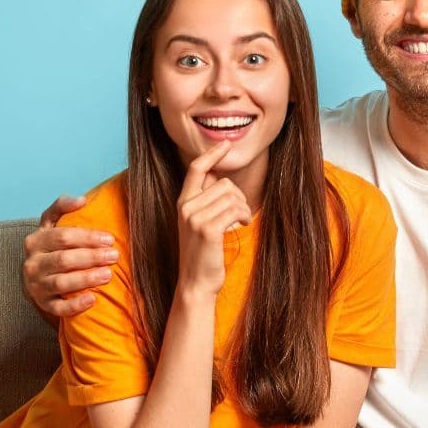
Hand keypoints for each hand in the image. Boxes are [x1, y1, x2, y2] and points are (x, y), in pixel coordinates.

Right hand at [24, 196, 118, 320]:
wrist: (36, 276)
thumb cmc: (50, 246)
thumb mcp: (50, 224)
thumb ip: (62, 206)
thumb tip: (82, 200)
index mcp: (35, 241)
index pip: (63, 237)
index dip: (88, 237)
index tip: (109, 239)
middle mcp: (32, 264)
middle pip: (64, 259)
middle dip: (92, 257)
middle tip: (114, 256)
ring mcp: (36, 286)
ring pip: (61, 283)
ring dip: (86, 279)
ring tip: (108, 275)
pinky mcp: (43, 304)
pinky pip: (59, 308)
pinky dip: (75, 305)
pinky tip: (93, 299)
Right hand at [176, 149, 251, 296]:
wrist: (196, 284)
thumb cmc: (202, 255)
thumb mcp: (199, 224)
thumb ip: (206, 201)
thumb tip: (220, 178)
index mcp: (183, 203)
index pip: (196, 169)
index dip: (212, 154)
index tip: (226, 144)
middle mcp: (186, 207)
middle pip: (223, 182)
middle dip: (238, 195)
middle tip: (240, 213)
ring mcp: (195, 218)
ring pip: (232, 195)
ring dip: (243, 207)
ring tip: (241, 221)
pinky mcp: (208, 230)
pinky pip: (235, 209)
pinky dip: (244, 215)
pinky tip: (242, 225)